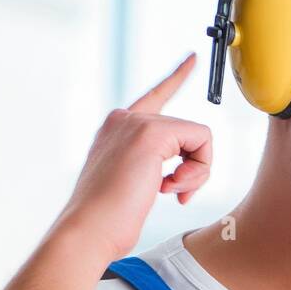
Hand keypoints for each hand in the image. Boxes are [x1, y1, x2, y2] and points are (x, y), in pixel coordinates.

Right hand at [51, 52, 211, 264]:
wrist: (89, 229)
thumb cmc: (107, 221)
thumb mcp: (129, 186)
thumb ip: (149, 169)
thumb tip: (177, 173)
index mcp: (116, 130)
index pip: (154, 97)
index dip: (176, 78)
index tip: (193, 60)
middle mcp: (124, 119)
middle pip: (186, 131)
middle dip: (193, 168)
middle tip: (174, 194)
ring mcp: (135, 123)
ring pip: (197, 136)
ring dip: (196, 172)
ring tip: (171, 192)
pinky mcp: (151, 133)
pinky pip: (201, 140)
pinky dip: (198, 170)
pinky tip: (171, 189)